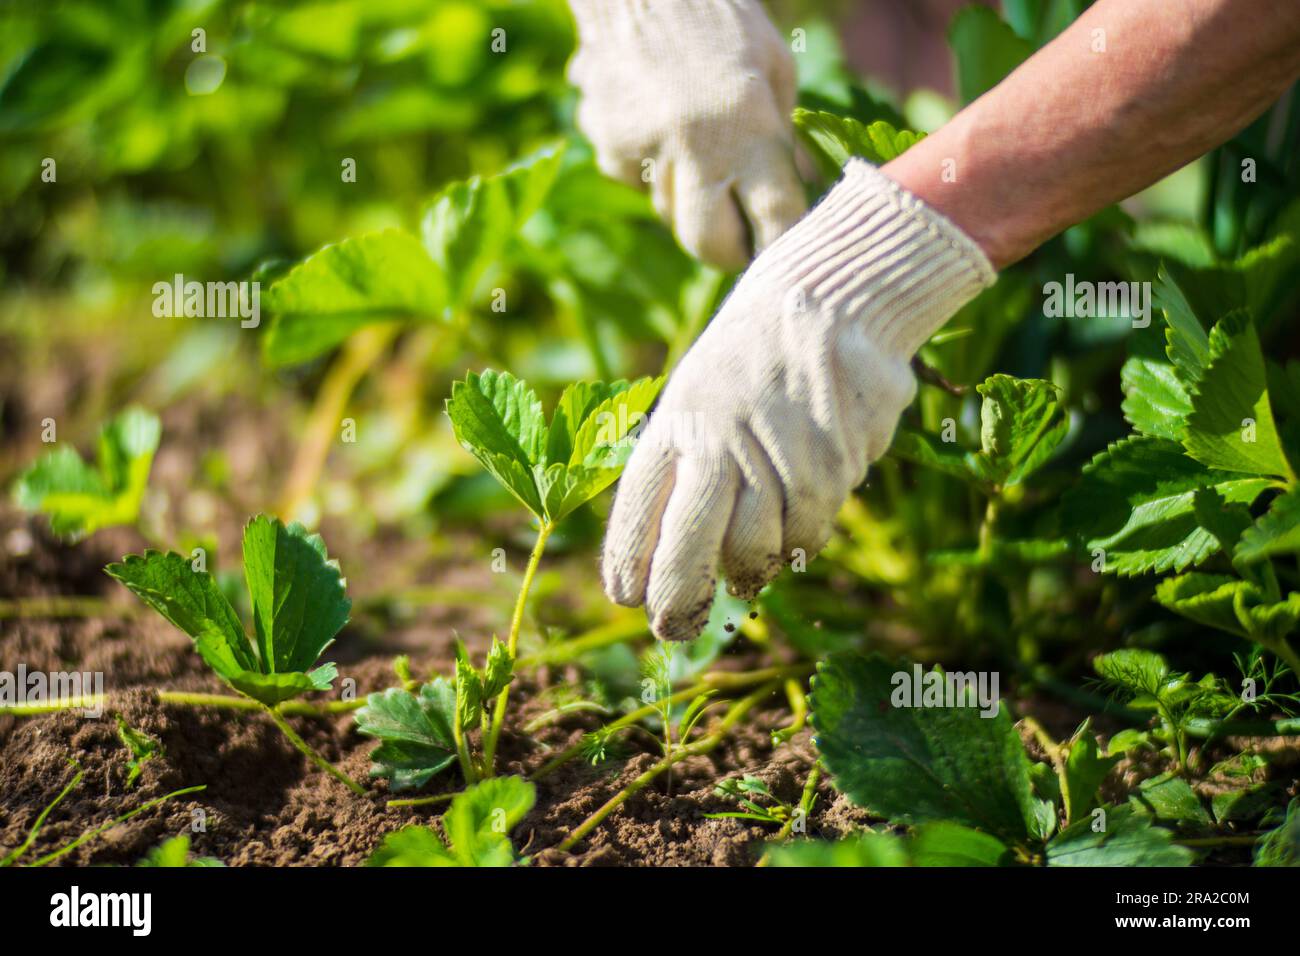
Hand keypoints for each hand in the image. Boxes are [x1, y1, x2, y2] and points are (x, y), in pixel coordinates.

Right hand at [567, 0, 805, 269]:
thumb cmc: (720, 20)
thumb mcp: (773, 70)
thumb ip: (783, 140)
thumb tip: (800, 200)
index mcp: (748, 125)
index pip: (775, 216)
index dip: (783, 244)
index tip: (789, 256)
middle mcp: (696, 146)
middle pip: (710, 243)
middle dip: (728, 252)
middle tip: (742, 242)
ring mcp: (644, 151)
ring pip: (672, 215)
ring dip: (691, 202)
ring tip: (699, 147)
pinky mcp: (608, 148)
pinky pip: (639, 185)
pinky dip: (652, 169)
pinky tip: (659, 122)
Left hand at [601, 161, 995, 639]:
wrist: (826, 301)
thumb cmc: (746, 365)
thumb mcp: (692, 402)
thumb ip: (676, 474)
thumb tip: (650, 564)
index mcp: (674, 427)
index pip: (635, 514)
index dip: (627, 565)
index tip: (626, 598)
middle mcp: (718, 444)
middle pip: (688, 552)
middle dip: (678, 603)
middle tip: (673, 630)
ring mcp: (776, 456)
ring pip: (759, 553)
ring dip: (752, 570)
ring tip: (750, 564)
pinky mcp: (832, 463)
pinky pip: (812, 531)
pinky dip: (803, 538)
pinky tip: (798, 514)